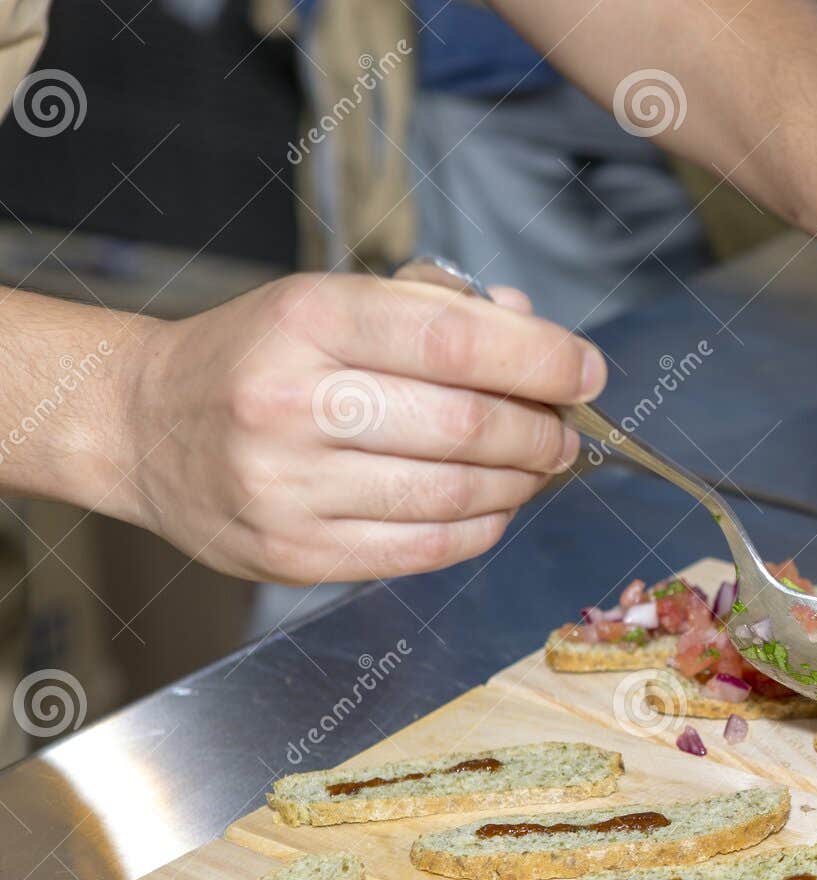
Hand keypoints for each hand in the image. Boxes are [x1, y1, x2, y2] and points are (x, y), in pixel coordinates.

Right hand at [108, 273, 602, 583]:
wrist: (143, 426)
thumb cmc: (261, 356)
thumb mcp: (332, 301)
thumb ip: (436, 309)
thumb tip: (534, 329)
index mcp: (309, 320)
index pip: (457, 340)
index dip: (542, 359)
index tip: (587, 371)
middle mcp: (293, 404)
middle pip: (468, 425)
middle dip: (542, 430)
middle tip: (565, 431)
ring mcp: (289, 488)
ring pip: (456, 494)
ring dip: (522, 483)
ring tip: (538, 466)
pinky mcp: (295, 555)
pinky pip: (425, 549)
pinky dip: (482, 528)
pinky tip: (495, 507)